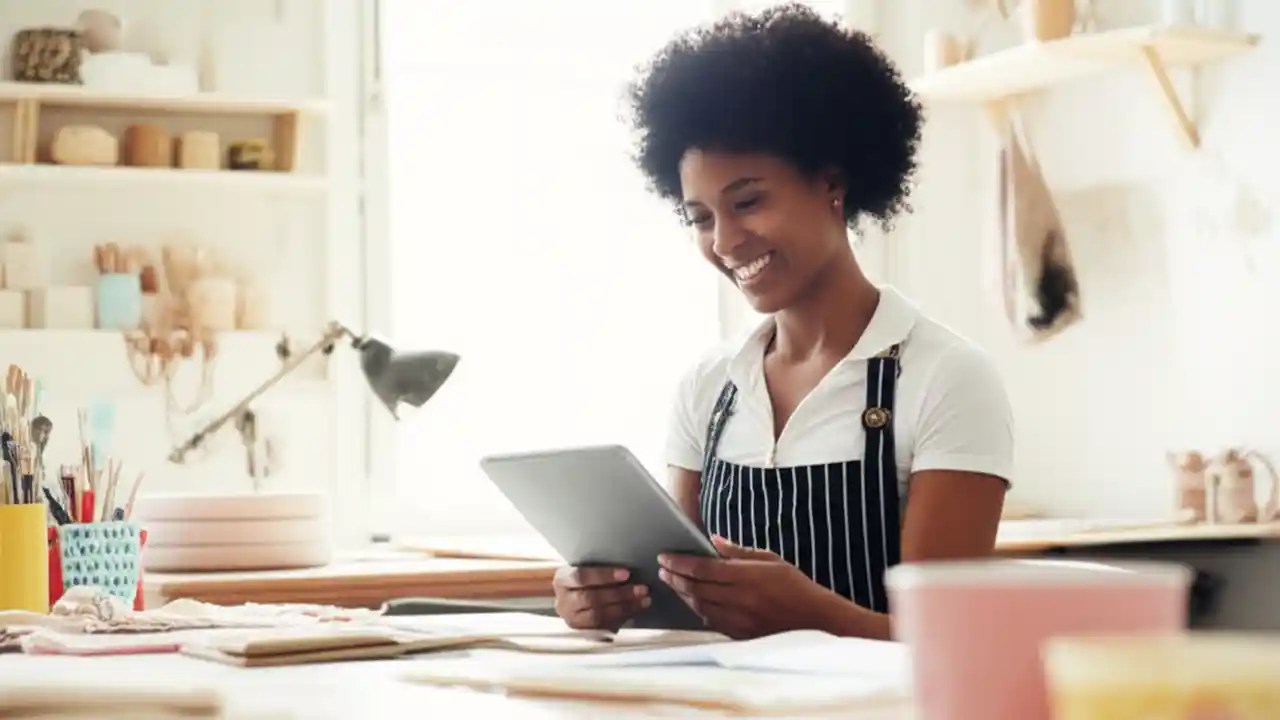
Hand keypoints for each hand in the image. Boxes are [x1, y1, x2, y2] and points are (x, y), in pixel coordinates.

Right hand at [552, 565, 650, 630]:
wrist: (576, 602)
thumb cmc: (587, 582)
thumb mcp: (587, 570)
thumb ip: (600, 569)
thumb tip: (627, 571)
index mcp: (562, 580)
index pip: (581, 577)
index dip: (604, 576)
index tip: (626, 574)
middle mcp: (563, 603)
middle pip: (591, 598)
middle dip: (619, 594)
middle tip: (642, 589)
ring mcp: (571, 621)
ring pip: (598, 616)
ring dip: (625, 607)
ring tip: (644, 600)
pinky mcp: (583, 634)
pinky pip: (603, 628)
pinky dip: (622, 619)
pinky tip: (636, 610)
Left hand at [658, 536, 840, 638]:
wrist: (814, 619)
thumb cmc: (794, 585)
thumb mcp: (770, 559)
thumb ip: (738, 551)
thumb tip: (713, 540)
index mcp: (746, 576)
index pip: (703, 568)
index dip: (680, 562)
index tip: (665, 556)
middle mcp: (739, 599)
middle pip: (696, 588)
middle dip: (675, 577)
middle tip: (662, 569)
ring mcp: (738, 619)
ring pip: (699, 606)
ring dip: (683, 594)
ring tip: (672, 583)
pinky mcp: (740, 634)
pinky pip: (711, 621)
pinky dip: (698, 611)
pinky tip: (692, 602)